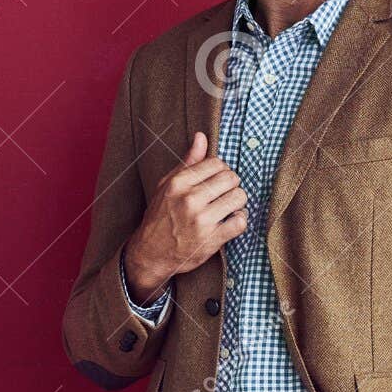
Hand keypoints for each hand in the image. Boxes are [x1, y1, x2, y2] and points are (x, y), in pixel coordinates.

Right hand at [123, 132, 246, 302]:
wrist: (150, 254)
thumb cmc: (160, 217)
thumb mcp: (167, 186)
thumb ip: (187, 162)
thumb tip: (202, 137)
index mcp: (178, 183)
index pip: (216, 164)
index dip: (221, 171)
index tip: (216, 181)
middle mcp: (190, 199)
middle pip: (231, 179)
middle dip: (232, 185)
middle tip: (223, 194)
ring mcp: (201, 220)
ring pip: (239, 198)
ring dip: (237, 203)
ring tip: (227, 208)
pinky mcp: (212, 239)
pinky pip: (241, 222)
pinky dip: (240, 220)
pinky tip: (230, 221)